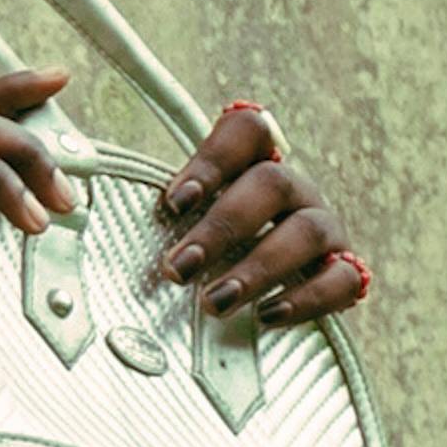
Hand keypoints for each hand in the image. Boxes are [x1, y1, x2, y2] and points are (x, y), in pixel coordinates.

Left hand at [153, 105, 365, 326]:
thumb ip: (166, 218)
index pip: (247, 131)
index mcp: (254, 164)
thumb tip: (101, 221)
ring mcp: (324, 227)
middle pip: (271, 183)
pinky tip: (267, 315)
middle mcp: (294, 188)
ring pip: (304, 232)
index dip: (213, 160)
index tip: (176, 202)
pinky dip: (304, 299)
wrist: (267, 301)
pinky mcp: (344, 270)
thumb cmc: (216, 254)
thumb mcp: (190, 226)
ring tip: (215, 302)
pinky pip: (339, 278)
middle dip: (220, 227)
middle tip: (178, 269)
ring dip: (256, 268)